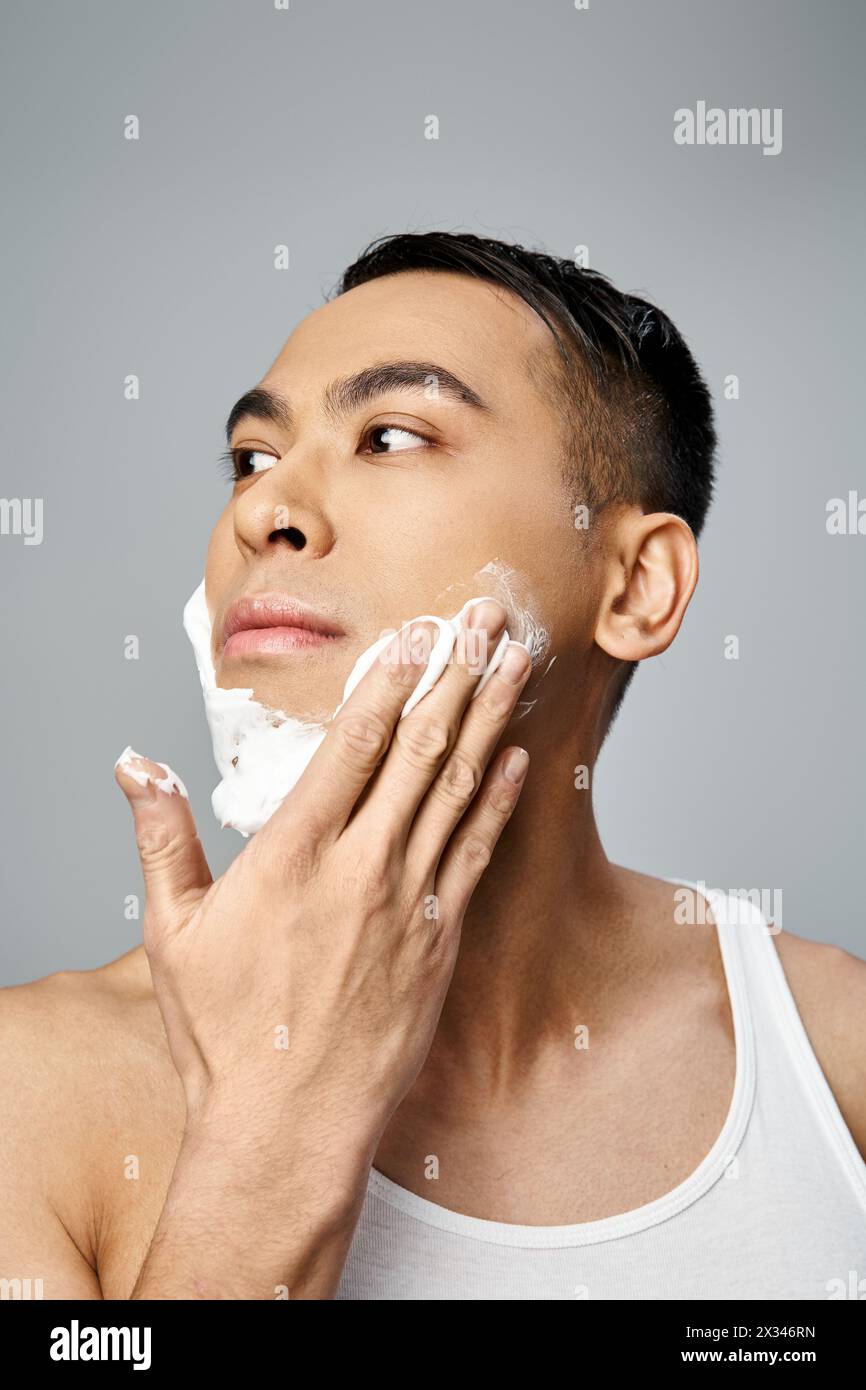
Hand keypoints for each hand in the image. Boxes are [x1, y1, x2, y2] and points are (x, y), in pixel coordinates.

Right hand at [116, 601, 531, 1154]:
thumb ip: (164, 838)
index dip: (391, 677)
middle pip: (420, 748)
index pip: (354, 743)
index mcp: (294, 854)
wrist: (289, 1127)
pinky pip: (478, 854)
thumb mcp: (176, 932)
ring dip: (491, 717)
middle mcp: (361, 867)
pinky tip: (519, 757)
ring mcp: (410, 903)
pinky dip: (500, 801)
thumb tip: (136, 765)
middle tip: (488, 615)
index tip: (419, 629)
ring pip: (459, 789)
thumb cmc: (225, 1034)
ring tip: (516, 661)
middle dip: (456, 672)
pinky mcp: (440, 941)